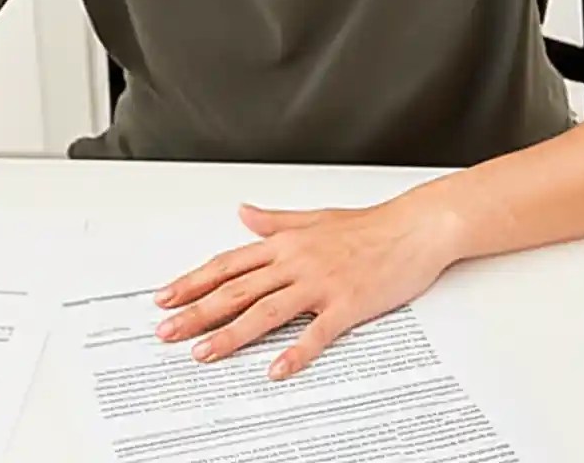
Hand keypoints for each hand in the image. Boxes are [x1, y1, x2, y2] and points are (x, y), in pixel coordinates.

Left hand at [153, 190, 466, 379]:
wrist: (417, 226)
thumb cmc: (371, 225)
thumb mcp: (315, 217)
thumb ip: (275, 220)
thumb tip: (244, 214)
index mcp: (286, 242)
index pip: (228, 263)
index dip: (193, 281)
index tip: (166, 297)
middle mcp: (297, 261)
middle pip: (237, 289)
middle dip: (197, 312)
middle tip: (167, 332)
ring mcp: (321, 283)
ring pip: (266, 311)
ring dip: (232, 334)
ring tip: (205, 353)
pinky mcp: (348, 303)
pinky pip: (316, 331)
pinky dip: (295, 351)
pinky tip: (276, 369)